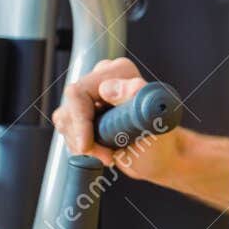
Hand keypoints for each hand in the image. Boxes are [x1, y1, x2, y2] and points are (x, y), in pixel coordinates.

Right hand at [50, 56, 184, 179]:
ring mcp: (92, 95)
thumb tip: (108, 88)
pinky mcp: (84, 112)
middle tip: (105, 156)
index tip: (86, 146)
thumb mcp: (153, 121)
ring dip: (83, 146)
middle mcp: (103, 78)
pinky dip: (81, 146)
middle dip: (82, 138)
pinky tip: (102, 151)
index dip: (79, 121)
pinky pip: (67, 129)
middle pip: (69, 108)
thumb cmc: (162, 140)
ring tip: (108, 155)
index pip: (79, 93)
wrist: (161, 157)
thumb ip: (134, 99)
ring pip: (65, 121)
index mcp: (120, 72)